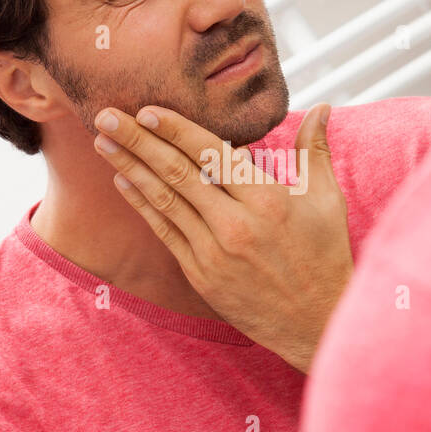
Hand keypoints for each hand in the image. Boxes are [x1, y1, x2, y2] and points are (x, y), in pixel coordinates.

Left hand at [93, 102, 352, 372]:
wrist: (316, 323)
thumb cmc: (325, 257)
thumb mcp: (328, 201)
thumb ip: (315, 151)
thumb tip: (322, 108)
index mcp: (268, 199)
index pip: (211, 154)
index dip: (176, 129)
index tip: (147, 109)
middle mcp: (236, 224)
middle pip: (177, 172)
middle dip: (137, 140)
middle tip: (106, 115)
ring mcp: (214, 252)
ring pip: (164, 200)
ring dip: (129, 168)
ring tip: (102, 142)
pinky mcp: (201, 275)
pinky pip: (165, 232)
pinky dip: (142, 205)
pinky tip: (123, 182)